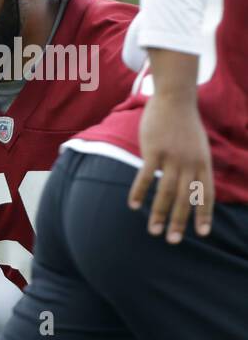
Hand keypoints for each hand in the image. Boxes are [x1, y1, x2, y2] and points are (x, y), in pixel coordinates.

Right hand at [128, 90, 214, 243]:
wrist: (175, 99)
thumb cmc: (184, 124)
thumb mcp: (198, 146)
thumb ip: (195, 166)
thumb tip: (191, 186)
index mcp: (204, 163)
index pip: (207, 194)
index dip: (204, 215)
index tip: (201, 233)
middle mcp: (190, 163)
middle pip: (185, 198)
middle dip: (179, 222)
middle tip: (172, 241)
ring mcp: (172, 157)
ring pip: (166, 192)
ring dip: (159, 213)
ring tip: (153, 230)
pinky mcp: (154, 151)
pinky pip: (145, 177)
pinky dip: (139, 192)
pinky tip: (133, 205)